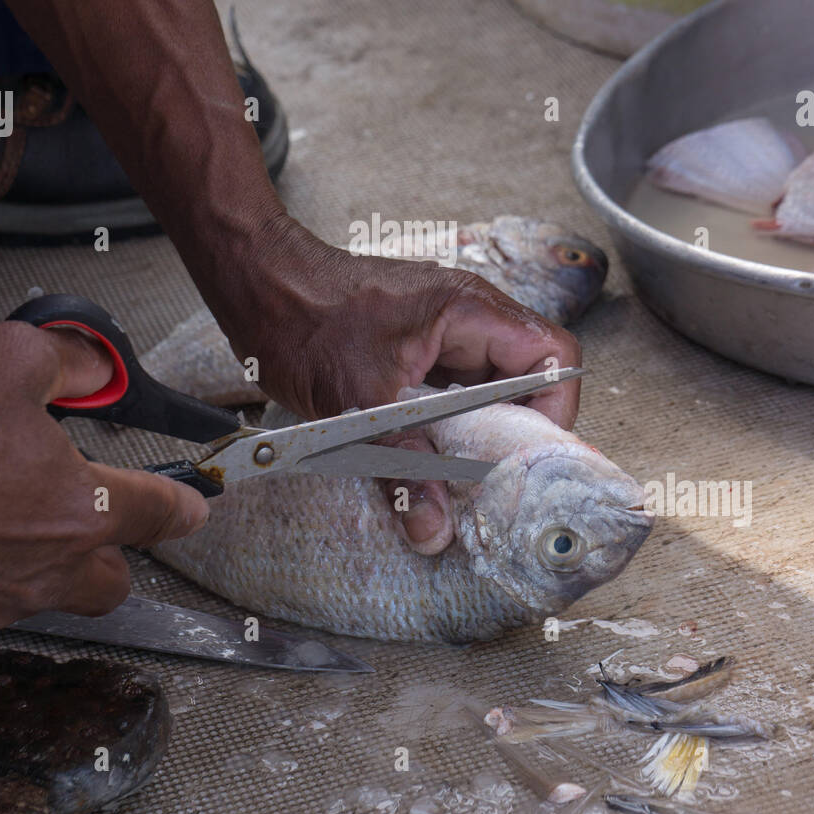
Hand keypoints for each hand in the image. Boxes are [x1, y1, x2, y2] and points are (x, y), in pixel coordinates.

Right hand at [0, 322, 209, 645]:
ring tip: (16, 526)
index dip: (183, 503)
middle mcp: (47, 569)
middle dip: (113, 553)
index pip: (160, 512)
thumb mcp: (2, 364)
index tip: (193, 505)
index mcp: (81, 510)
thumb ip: (63, 361)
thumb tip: (88, 366)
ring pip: (46, 597)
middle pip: (112, 581)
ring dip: (44, 566)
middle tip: (95, 520)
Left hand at [225, 217, 581, 555]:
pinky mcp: (422, 352)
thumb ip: (402, 468)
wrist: (257, 286)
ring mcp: (446, 334)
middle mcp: (469, 317)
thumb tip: (434, 528)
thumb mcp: (357, 404)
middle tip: (494, 484)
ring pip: (492, 394)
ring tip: (460, 479)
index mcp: (470, 309)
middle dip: (516, 436)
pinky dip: (450, 431)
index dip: (556, 412)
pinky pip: (457, 396)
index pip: (554, 356)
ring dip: (480, 437)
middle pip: (530, 381)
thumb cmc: (302, 318)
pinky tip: (428, 460)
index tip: (529, 461)